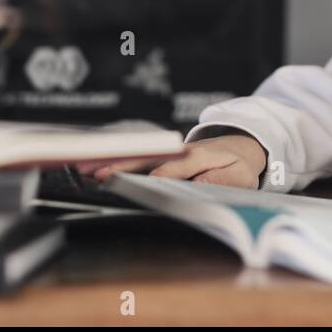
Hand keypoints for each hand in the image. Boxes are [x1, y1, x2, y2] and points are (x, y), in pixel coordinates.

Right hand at [75, 133, 267, 188]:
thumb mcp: (239, 175)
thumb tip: (192, 186)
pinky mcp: (165, 158)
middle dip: (121, 166)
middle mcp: (178, 152)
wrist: (244, 144)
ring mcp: (169, 154)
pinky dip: (120, 165)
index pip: (169, 170)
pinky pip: (141, 161)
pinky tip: (99, 170)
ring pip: (139, 159)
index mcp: (196, 156)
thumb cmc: (240, 163)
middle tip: (96, 174)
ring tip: (87, 170)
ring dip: (114, 164)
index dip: (150, 178)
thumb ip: (217, 180)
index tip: (132, 186)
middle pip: (146, 159)